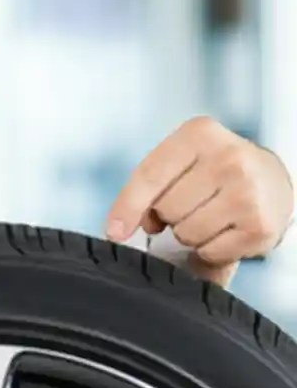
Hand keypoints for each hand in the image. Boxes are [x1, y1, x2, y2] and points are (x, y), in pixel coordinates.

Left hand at [106, 116, 294, 286]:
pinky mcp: (261, 227)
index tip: (114, 230)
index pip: (150, 176)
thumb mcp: (182, 159)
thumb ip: (150, 185)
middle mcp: (228, 159)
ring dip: (188, 234)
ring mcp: (247, 193)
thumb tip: (121, 227)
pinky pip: (211, 253)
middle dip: (168, 215)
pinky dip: (209, 250)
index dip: (128, 206)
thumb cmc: (216, 168)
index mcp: (199, 134)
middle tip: (188, 205)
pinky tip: (224, 231)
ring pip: (187, 233)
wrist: (272, 178)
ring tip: (208, 216)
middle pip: (167, 208)